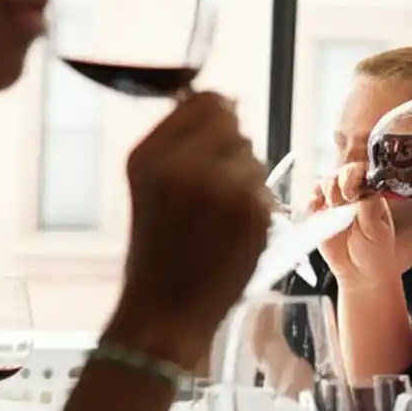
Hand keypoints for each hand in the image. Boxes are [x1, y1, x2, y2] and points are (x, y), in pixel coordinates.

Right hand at [110, 94, 271, 364]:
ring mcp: (221, 187)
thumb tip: (227, 101)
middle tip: (212, 186)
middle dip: (229, 148)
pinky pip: (264, 186)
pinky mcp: (252, 211)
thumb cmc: (158, 246)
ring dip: (243, 176)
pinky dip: (255, 203)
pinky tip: (232, 229)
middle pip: (233, 123)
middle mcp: (183, 166)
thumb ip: (179, 138)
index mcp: (150, 155)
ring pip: (252, 155)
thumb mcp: (147, 182)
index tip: (214, 136)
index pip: (206, 99)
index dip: (217, 114)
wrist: (165, 311)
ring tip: (217, 212)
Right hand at [311, 162, 396, 289]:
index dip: (354, 175)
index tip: (353, 190)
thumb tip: (361, 186)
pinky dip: (312, 201)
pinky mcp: (320, 215)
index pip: (362, 172)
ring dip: (327, 191)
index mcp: (371, 194)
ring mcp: (336, 203)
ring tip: (332, 207)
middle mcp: (353, 194)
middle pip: (342, 173)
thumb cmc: (375, 251)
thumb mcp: (377, 229)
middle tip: (344, 199)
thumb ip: (368, 205)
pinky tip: (317, 208)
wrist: (360, 274)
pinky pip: (312, 200)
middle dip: (340, 182)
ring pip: (326, 183)